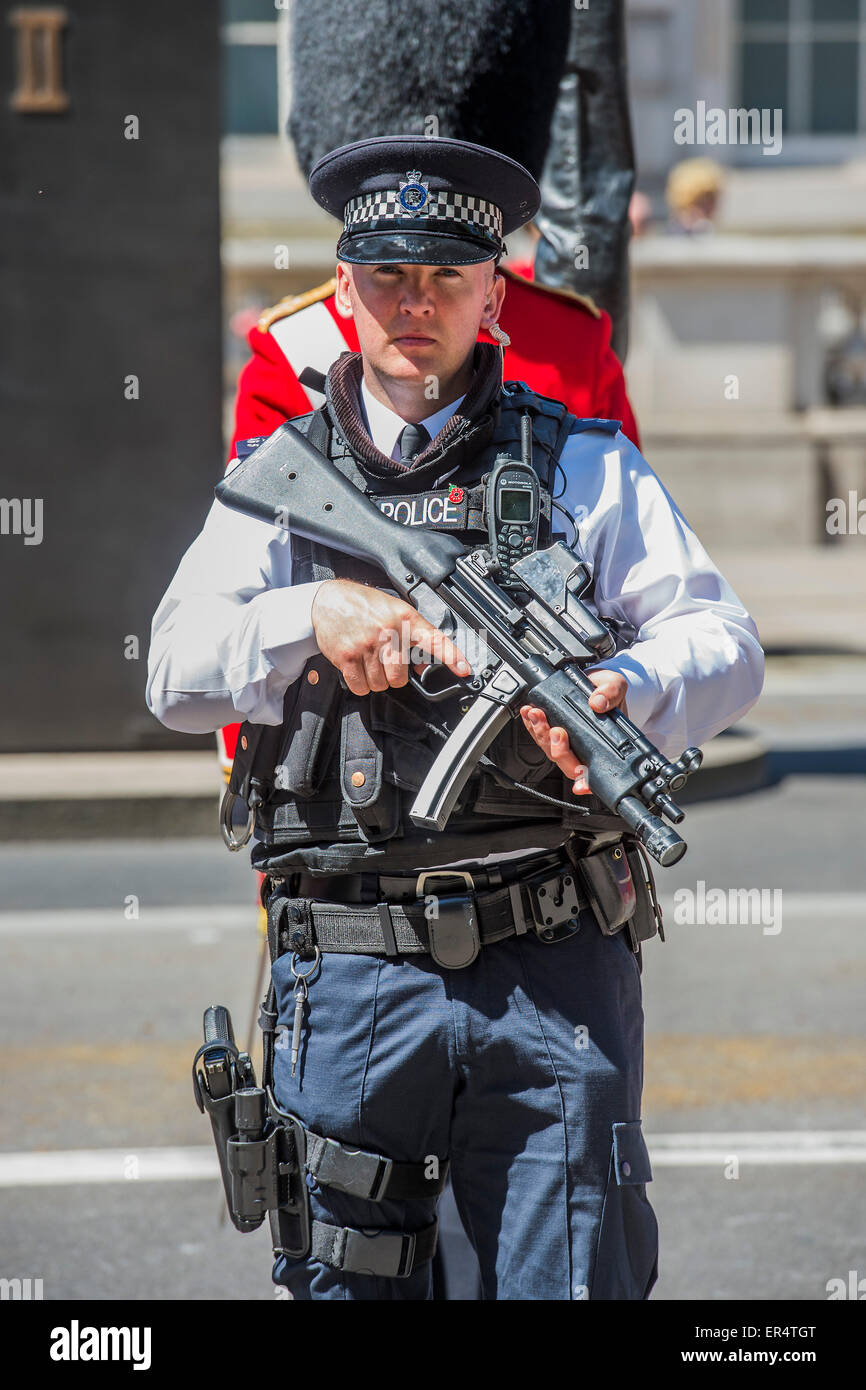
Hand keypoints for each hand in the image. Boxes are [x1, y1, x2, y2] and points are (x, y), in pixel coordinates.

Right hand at [311, 579, 470, 696]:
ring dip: (375, 680)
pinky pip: (361, 687)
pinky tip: (358, 669)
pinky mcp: (347, 656)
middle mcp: (388, 632)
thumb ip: (411, 637)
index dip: (452, 656)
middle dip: (393, 676)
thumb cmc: (363, 605)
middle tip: (384, 662)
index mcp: (405, 619)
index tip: (465, 670)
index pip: (434, 639)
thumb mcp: (393, 611)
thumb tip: (422, 666)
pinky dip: (360, 684)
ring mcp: (367, 645)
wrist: (328, 600)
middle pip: (400, 678)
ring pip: (380, 685)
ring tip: (369, 662)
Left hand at [519, 671, 628, 794]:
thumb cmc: (608, 690)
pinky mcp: (552, 732)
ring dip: (541, 734)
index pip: (595, 772)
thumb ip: (611, 693)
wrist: (595, 681)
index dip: (586, 782)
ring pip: (550, 749)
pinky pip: (540, 735)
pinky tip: (528, 713)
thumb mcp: (616, 685)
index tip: (580, 777)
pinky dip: (532, 725)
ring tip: (536, 715)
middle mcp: (583, 749)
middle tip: (555, 730)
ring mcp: (566, 742)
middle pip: (567, 763)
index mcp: (603, 746)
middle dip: (558, 749)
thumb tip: (598, 704)